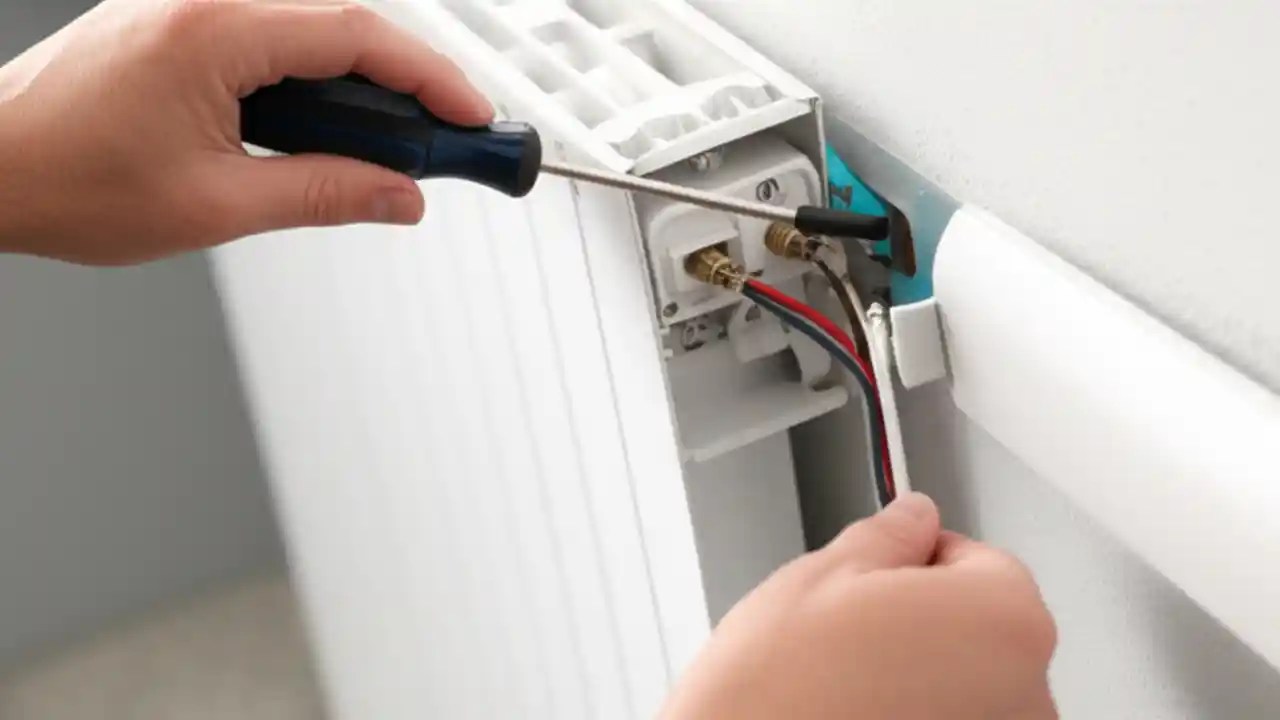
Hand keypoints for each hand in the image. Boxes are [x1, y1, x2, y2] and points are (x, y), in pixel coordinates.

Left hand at [0, 0, 491, 264]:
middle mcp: (204, 1)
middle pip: (345, 31)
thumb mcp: (217, 205)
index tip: (475, 121)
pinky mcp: (181, 30)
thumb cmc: (66, 181)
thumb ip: (325, 195)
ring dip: (361, 96)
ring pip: (313, 38)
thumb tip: (402, 197)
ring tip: (390, 158)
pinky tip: (328, 136)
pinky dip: (316, 90)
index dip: (433, 80)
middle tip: (449, 152)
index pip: (358, 36)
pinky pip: (273, 46)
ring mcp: (191, 10)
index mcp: (214, 30)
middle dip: (409, 93)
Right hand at [662, 493, 1057, 719]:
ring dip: (922, 676)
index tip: (880, 576)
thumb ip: (888, 534)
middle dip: (924, 620)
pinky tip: (863, 713)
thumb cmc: (778, 692)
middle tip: (852, 633)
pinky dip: (918, 713)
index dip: (919, 561)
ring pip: (966, 683)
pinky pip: (949, 717)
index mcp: (1006, 620)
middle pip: (982, 626)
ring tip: (852, 685)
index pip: (984, 559)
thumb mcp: (822, 576)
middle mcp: (1029, 690)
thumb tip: (913, 518)